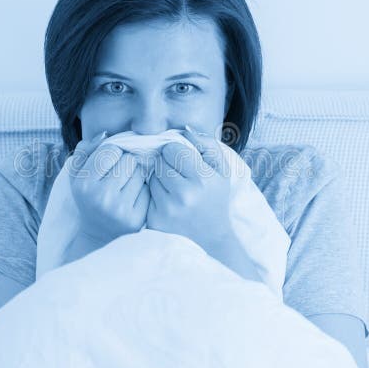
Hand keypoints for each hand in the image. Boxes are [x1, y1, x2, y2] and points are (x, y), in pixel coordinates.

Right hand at [69, 131, 150, 246]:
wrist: (97, 235)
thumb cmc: (89, 197)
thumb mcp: (78, 174)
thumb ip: (86, 150)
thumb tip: (105, 134)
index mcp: (84, 183)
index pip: (110, 150)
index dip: (112, 154)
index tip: (108, 164)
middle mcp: (101, 197)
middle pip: (128, 160)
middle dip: (126, 164)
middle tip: (117, 177)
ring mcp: (119, 209)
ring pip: (141, 173)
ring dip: (136, 176)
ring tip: (124, 188)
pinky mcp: (135, 219)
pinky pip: (148, 190)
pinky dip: (143, 191)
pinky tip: (133, 199)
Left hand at [146, 126, 234, 255]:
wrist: (212, 237)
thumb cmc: (216, 198)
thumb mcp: (222, 169)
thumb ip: (207, 144)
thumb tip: (184, 130)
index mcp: (202, 178)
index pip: (172, 149)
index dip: (177, 152)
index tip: (184, 162)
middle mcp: (184, 194)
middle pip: (159, 162)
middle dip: (167, 165)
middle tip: (178, 175)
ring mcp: (167, 208)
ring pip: (151, 177)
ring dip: (159, 179)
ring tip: (174, 188)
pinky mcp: (155, 219)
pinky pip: (146, 194)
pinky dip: (154, 194)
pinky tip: (167, 200)